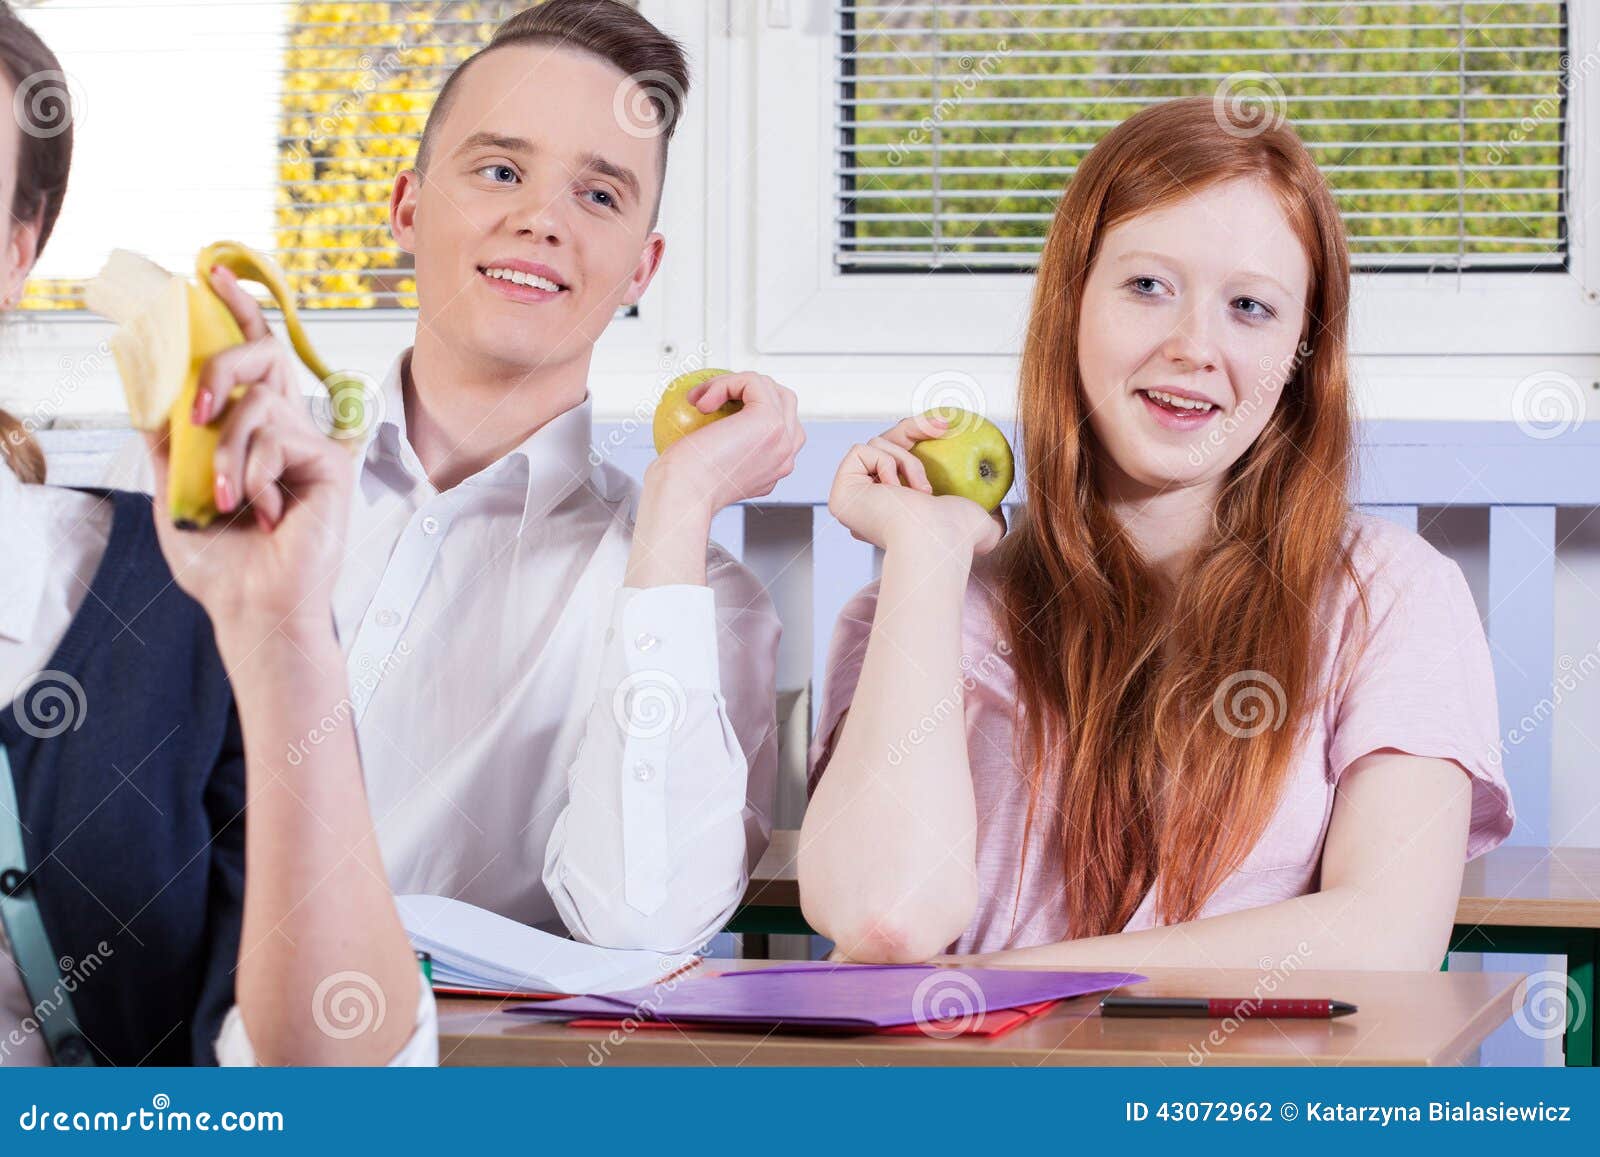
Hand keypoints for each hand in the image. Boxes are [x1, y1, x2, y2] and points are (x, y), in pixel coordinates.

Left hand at [144, 265, 353, 642]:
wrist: (254, 605)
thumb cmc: (221, 561)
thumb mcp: (177, 492)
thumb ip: (171, 441)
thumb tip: (155, 394)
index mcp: (252, 433)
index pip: (250, 360)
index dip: (237, 313)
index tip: (213, 274)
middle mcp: (285, 430)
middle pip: (261, 356)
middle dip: (221, 363)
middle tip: (196, 406)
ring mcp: (309, 444)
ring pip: (260, 401)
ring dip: (229, 449)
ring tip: (225, 496)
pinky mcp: (329, 462)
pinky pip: (277, 436)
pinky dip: (254, 472)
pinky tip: (260, 509)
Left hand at [646, 372, 803, 517]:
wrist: (682, 494)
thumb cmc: (683, 485)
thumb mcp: (711, 466)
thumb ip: (725, 446)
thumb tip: (713, 421)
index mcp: (775, 468)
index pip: (780, 424)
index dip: (750, 407)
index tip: (715, 410)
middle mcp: (785, 455)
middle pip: (782, 400)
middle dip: (746, 389)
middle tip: (709, 398)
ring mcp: (783, 437)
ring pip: (766, 386)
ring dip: (728, 384)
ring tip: (699, 401)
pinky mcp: (770, 420)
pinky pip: (751, 382)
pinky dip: (723, 384)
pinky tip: (701, 402)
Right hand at [827, 415, 1003, 558]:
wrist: (936, 540)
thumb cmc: (960, 536)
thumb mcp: (985, 523)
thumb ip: (992, 518)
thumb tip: (1000, 512)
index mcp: (893, 510)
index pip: (899, 459)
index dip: (918, 435)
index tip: (946, 426)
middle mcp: (869, 505)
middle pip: (885, 442)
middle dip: (913, 428)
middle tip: (943, 426)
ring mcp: (852, 499)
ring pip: (875, 444)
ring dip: (905, 459)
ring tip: (922, 490)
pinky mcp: (840, 492)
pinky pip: (861, 450)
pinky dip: (883, 461)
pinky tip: (896, 489)